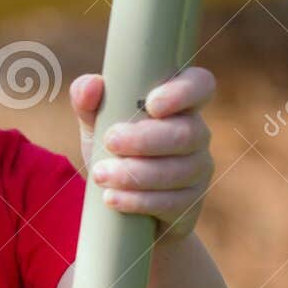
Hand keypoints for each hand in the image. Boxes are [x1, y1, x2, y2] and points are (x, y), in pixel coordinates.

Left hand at [70, 67, 216, 243]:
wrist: (118, 200)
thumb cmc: (113, 149)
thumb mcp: (96, 122)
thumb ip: (87, 100)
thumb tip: (90, 86)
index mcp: (179, 104)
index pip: (200, 85)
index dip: (182, 92)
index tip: (151, 104)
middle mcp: (197, 134)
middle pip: (187, 133)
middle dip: (145, 139)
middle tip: (109, 141)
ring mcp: (198, 170)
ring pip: (179, 170)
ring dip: (135, 173)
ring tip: (100, 174)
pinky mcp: (190, 203)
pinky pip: (172, 203)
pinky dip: (137, 201)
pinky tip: (112, 197)